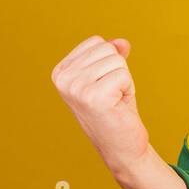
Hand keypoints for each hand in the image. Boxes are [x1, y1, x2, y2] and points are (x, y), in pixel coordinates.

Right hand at [52, 36, 150, 180]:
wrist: (121, 146)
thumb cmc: (116, 110)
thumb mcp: (111, 76)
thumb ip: (112, 55)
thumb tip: (122, 42)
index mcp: (61, 71)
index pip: (96, 42)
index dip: (110, 62)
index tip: (105, 85)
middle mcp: (63, 79)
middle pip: (107, 49)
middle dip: (118, 71)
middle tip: (113, 95)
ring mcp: (75, 88)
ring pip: (117, 61)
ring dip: (124, 81)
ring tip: (114, 100)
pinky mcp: (93, 97)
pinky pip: (123, 75)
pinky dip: (128, 89)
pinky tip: (118, 106)